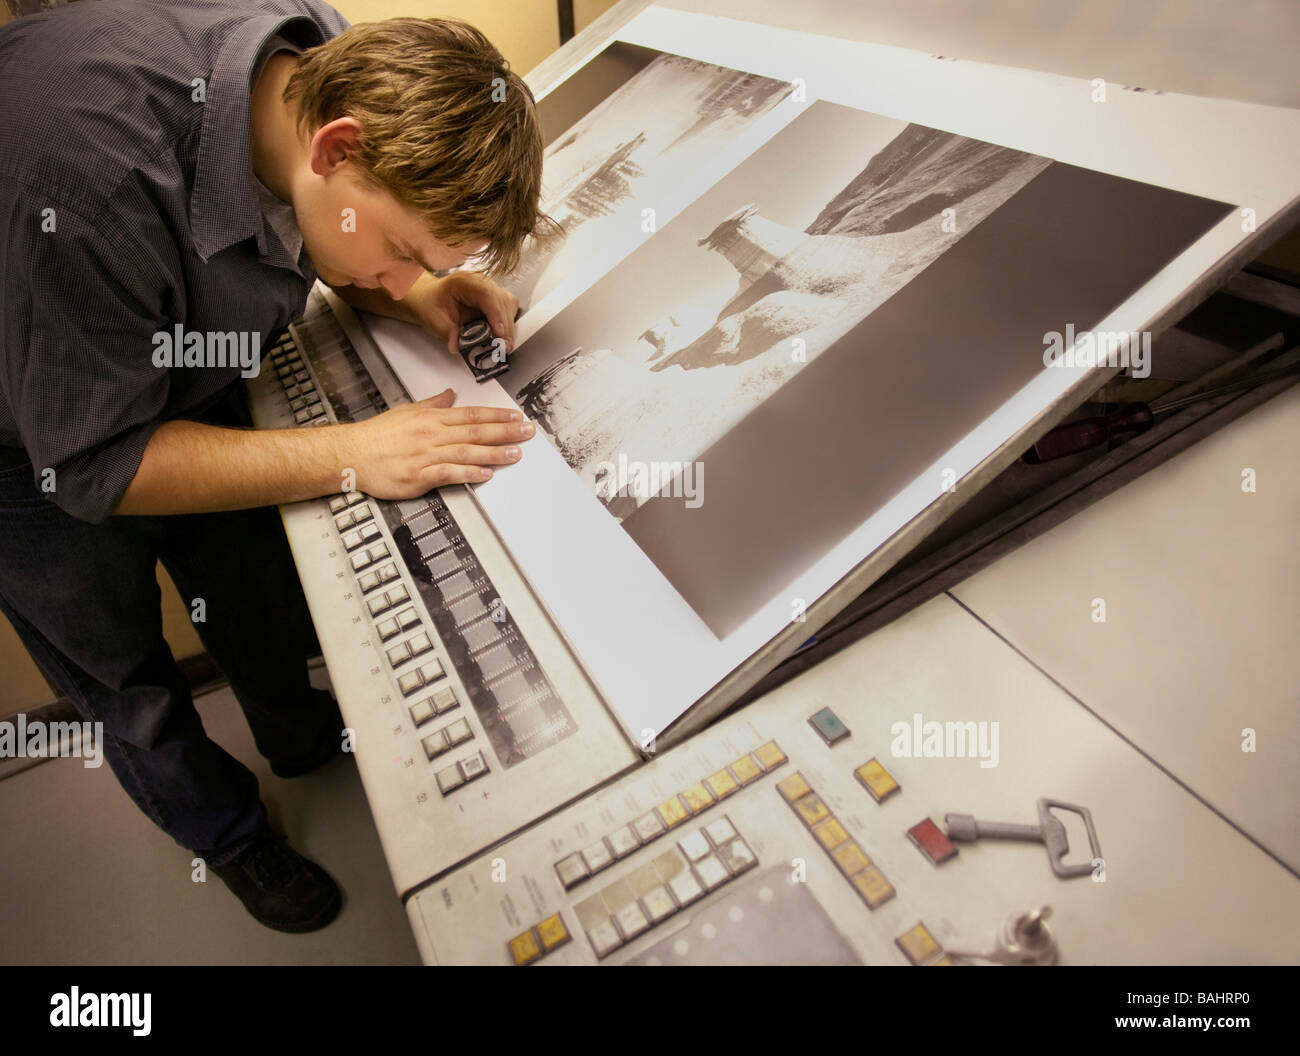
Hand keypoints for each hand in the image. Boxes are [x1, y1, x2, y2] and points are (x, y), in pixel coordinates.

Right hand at [336, 388, 534, 496]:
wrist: (352, 454)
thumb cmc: (377, 435)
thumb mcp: (406, 410)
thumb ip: (432, 403)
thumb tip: (450, 394)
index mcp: (431, 418)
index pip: (471, 414)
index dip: (497, 415)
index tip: (516, 417)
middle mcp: (433, 434)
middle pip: (476, 431)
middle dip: (505, 431)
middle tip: (527, 432)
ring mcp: (427, 455)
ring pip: (467, 451)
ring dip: (494, 453)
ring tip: (515, 453)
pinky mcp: (419, 476)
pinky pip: (449, 473)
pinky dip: (469, 473)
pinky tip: (486, 474)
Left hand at [408, 272, 519, 357]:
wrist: (429, 298)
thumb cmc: (431, 303)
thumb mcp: (433, 318)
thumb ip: (447, 332)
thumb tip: (458, 345)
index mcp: (464, 281)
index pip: (487, 295)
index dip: (497, 315)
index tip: (500, 334)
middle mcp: (480, 281)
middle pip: (503, 301)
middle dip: (505, 326)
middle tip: (503, 347)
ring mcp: (489, 288)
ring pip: (509, 305)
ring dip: (508, 326)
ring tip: (502, 344)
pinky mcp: (494, 298)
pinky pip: (508, 309)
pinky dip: (507, 323)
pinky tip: (501, 336)